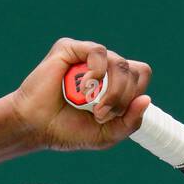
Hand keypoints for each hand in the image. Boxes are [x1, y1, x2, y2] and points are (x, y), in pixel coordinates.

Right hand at [6, 37, 151, 151]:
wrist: (37, 127)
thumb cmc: (68, 131)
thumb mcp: (106, 135)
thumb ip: (130, 122)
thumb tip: (147, 99)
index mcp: (113, 83)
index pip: (140, 75)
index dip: (135, 94)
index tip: (118, 114)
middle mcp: (103, 67)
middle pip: (133, 71)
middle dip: (122, 98)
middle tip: (101, 116)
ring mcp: (87, 56)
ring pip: (119, 63)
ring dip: (112, 92)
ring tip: (94, 109)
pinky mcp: (71, 48)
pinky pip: (98, 52)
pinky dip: (96, 73)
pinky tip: (85, 88)